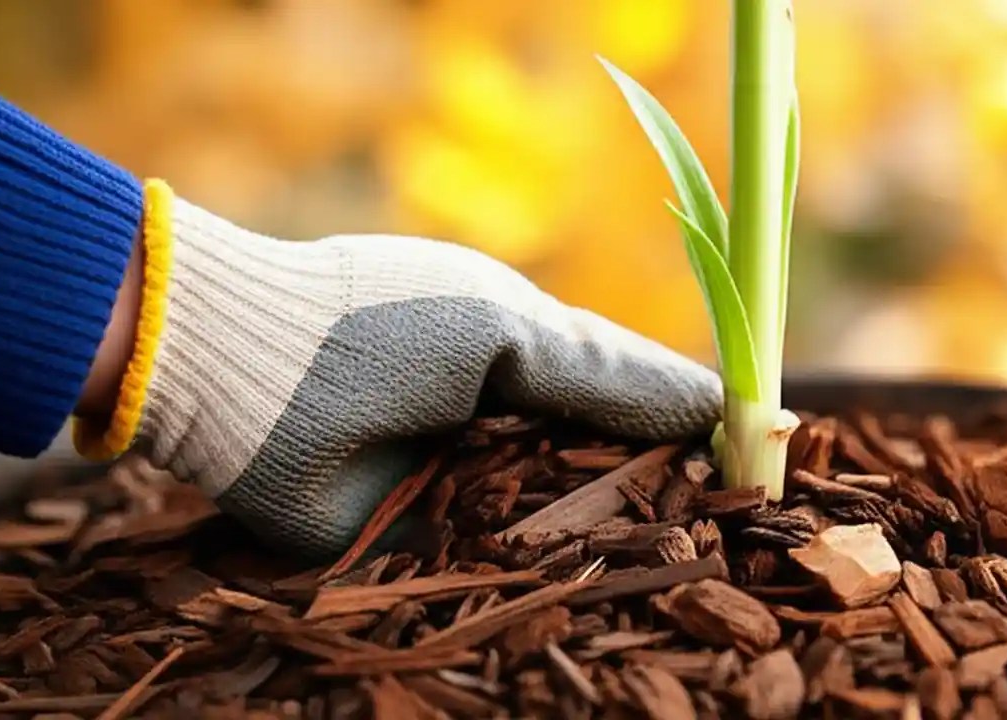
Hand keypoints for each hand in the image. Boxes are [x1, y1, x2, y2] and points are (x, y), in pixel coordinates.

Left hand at [76, 180, 721, 557]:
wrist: (245, 373)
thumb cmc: (377, 324)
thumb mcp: (505, 329)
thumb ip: (605, 374)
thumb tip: (717, 405)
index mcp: (530, 358)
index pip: (634, 403)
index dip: (696, 436)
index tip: (761, 470)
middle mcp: (506, 427)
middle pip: (608, 475)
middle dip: (669, 504)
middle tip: (742, 541)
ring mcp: (469, 490)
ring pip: (563, 531)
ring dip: (616, 552)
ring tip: (696, 580)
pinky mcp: (425, 547)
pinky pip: (501, 572)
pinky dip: (548, 584)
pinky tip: (604, 598)